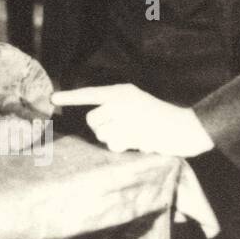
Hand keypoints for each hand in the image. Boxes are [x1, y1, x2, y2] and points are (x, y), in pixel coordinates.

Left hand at [51, 84, 213, 157]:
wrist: (187, 127)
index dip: (70, 97)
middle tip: (123, 129)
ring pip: (102, 134)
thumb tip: (95, 123)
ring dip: (114, 139)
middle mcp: (121, 101)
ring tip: (134, 135)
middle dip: (103, 129)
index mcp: (121, 92)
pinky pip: (114, 145)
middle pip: (92, 120)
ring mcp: (126, 117)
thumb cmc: (160, 117)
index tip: (52, 99)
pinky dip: (123, 147)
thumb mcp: (136, 103)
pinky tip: (139, 142)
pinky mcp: (132, 133)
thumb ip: (115, 108)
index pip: (90, 93)